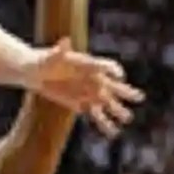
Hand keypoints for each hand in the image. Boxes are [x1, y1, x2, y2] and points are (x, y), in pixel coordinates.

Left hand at [24, 39, 142, 136]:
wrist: (35, 73)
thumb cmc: (43, 60)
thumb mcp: (50, 56)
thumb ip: (60, 50)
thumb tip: (65, 40)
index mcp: (88, 64)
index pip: (106, 66)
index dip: (113, 70)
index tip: (119, 76)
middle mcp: (92, 78)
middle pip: (113, 85)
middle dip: (125, 92)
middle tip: (139, 98)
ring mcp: (88, 92)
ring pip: (107, 102)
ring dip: (117, 110)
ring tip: (128, 119)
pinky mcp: (81, 104)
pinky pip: (96, 115)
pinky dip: (104, 124)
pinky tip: (113, 133)